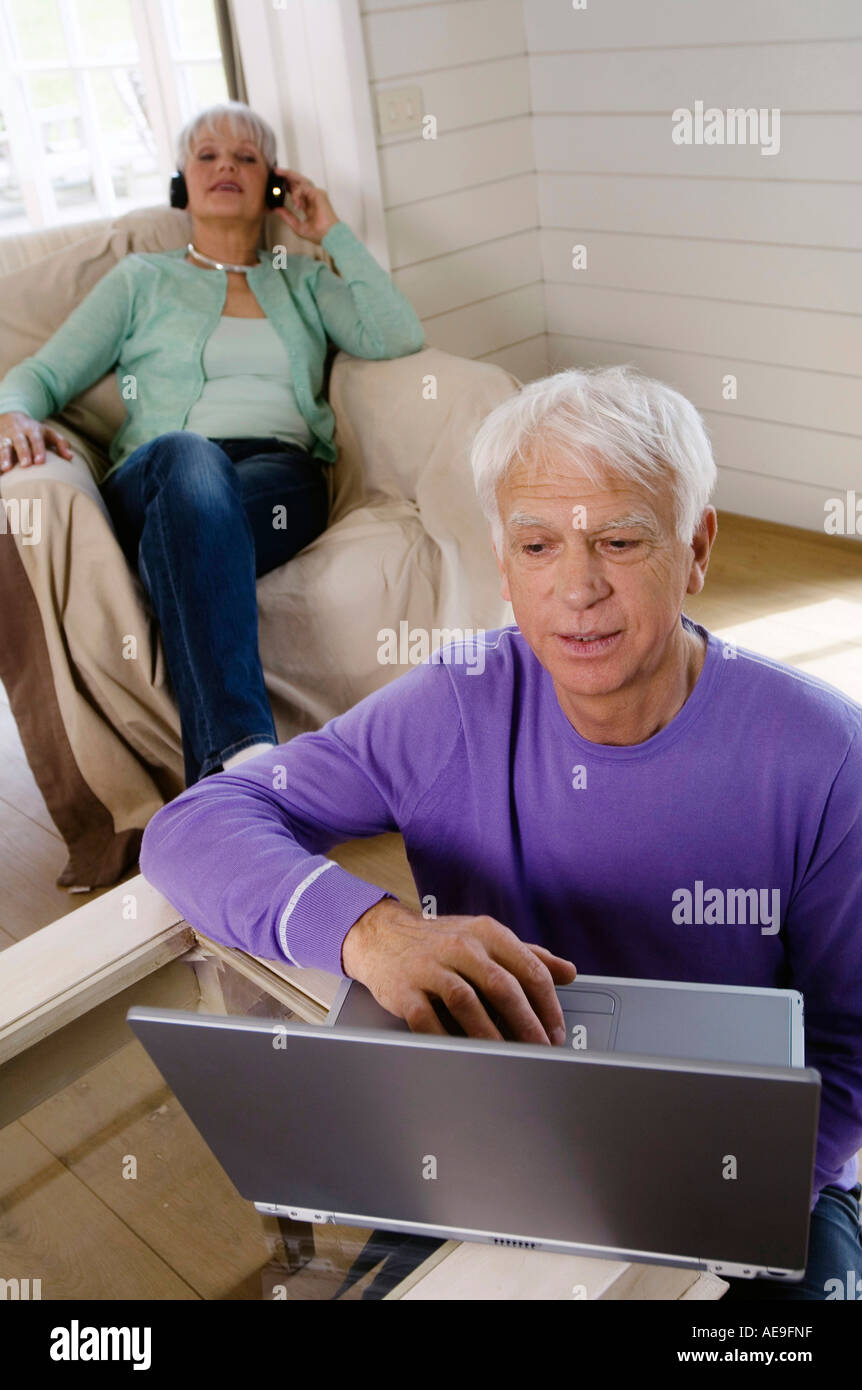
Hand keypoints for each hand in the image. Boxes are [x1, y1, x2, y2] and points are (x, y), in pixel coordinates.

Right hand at [0, 411, 73, 471]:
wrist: (10, 417)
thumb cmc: (34, 431)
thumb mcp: (48, 433)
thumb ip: (60, 444)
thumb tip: (70, 457)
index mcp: (32, 430)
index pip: (36, 440)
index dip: (38, 450)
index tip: (40, 462)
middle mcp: (18, 432)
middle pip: (20, 442)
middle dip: (22, 453)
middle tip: (26, 465)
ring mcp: (5, 437)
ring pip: (4, 446)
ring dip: (4, 457)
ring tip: (5, 469)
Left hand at [274, 168, 338, 243]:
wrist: (329, 237)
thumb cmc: (319, 234)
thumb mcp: (297, 226)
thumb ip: (287, 217)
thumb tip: (277, 209)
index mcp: (309, 205)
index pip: (297, 191)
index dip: (288, 186)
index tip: (277, 184)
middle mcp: (313, 198)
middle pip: (299, 182)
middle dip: (287, 175)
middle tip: (277, 172)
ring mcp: (316, 195)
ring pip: (301, 180)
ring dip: (290, 175)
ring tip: (280, 173)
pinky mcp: (318, 194)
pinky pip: (304, 188)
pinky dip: (297, 194)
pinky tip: (296, 203)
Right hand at [341, 898, 576, 1045]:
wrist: (381, 936)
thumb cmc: (440, 942)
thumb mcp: (485, 938)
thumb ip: (527, 955)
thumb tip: (568, 971)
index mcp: (486, 932)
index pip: (528, 968)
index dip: (548, 1005)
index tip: (557, 1032)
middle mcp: (459, 945)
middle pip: (502, 987)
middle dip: (527, 1024)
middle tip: (540, 1051)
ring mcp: (429, 966)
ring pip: (467, 1003)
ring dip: (492, 1036)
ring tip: (509, 1060)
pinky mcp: (404, 989)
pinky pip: (428, 1019)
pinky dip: (448, 1040)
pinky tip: (464, 1056)